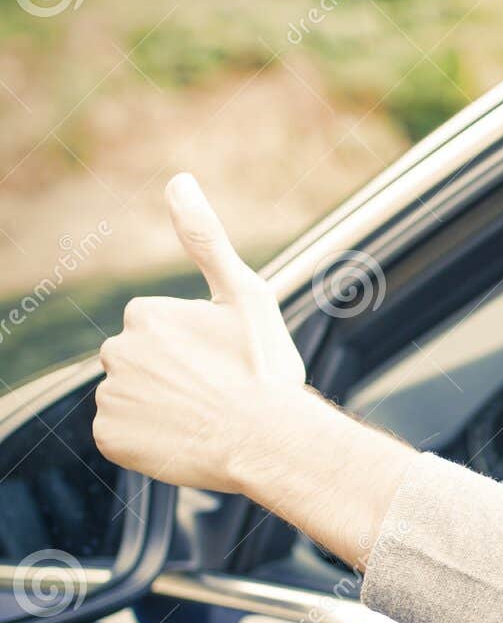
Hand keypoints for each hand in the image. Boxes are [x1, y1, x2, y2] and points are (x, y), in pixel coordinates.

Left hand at [93, 174, 309, 493]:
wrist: (271, 442)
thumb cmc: (265, 369)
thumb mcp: (246, 295)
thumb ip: (205, 238)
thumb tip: (179, 180)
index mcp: (145, 315)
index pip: (159, 332)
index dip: (196, 350)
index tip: (226, 364)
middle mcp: (116, 353)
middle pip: (142, 365)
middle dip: (172, 377)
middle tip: (217, 394)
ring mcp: (111, 399)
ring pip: (133, 399)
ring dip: (161, 408)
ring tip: (205, 420)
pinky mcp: (111, 439)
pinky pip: (123, 436)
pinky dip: (149, 442)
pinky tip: (185, 442)